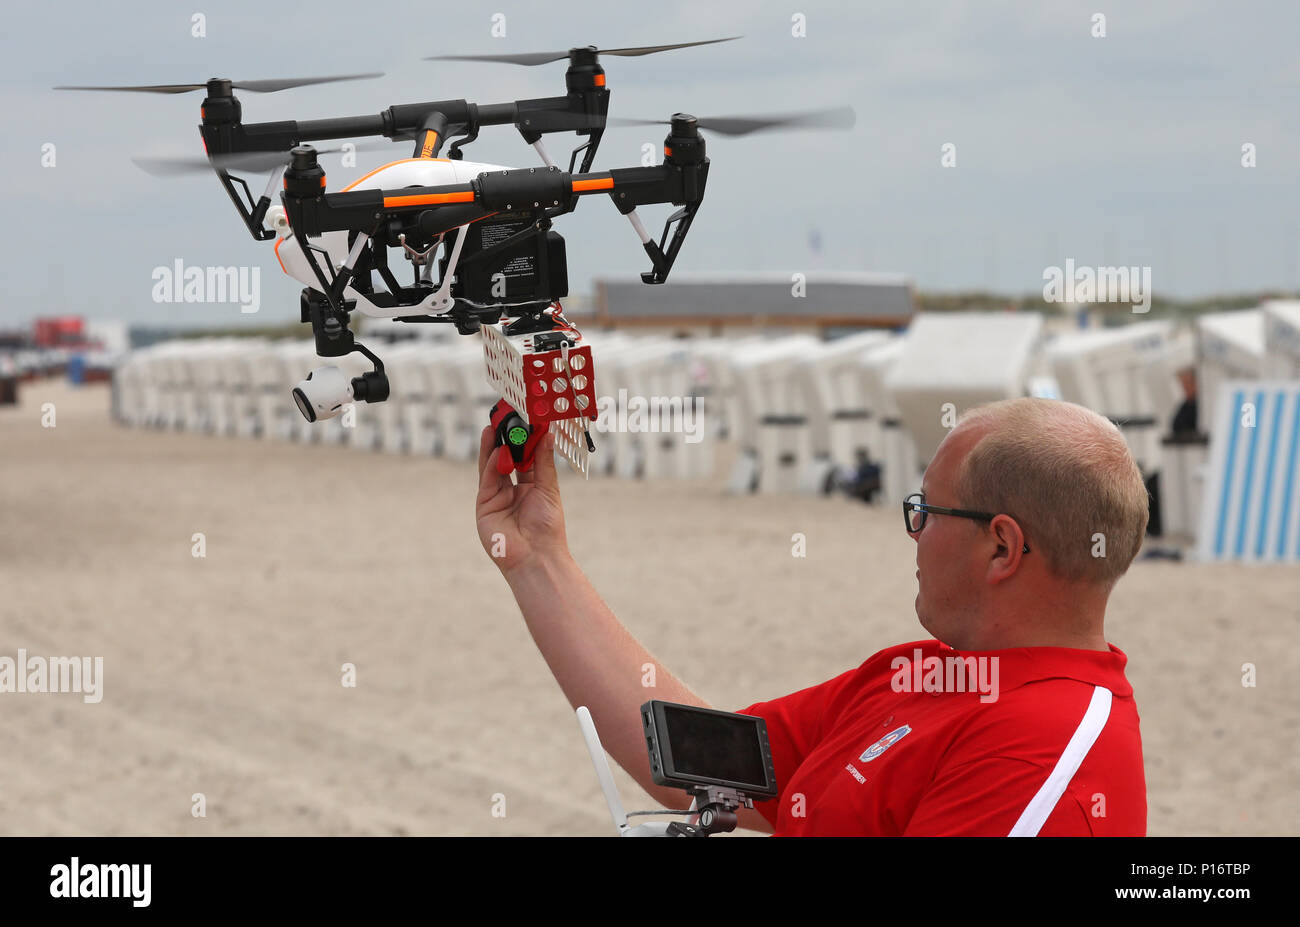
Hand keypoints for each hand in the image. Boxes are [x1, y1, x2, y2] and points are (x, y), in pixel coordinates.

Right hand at [475, 424, 568, 574]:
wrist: (536, 556)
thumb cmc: (548, 526)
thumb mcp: (548, 489)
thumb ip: (543, 462)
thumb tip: (546, 435)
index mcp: (531, 487)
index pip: (526, 458)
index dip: (525, 440)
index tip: (527, 420)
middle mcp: (513, 490)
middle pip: (507, 459)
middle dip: (505, 439)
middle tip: (505, 418)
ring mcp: (497, 497)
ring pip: (493, 466)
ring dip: (494, 446)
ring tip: (494, 426)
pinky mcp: (484, 504)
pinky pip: (487, 479)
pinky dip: (491, 463)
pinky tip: (497, 449)